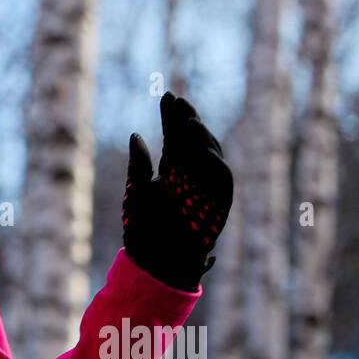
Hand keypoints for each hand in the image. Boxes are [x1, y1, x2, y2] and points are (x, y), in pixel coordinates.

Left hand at [121, 91, 233, 289]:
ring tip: (187, 122)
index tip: (167, 96)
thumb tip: (136, 135)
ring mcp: (205, 189)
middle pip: (194, 141)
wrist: (155, 262)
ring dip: (202, 137)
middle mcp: (191, 176)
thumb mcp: (136, 192)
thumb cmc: (143, 231)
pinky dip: (213, 162)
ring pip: (210, 155)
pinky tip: (198, 148)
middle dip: (187, 120)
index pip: (175, 136)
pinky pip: (221, 180)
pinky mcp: (217, 204)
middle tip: (178, 103)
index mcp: (172, 170)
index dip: (172, 117)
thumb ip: (139, 165)